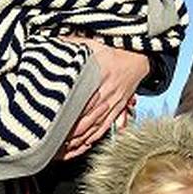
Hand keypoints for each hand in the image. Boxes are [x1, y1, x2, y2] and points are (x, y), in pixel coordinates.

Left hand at [56, 37, 150, 160]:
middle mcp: (108, 94)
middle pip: (88, 119)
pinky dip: (93, 138)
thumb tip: (54, 43)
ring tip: (64, 150)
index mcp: (100, 78)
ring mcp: (113, 104)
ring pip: (95, 126)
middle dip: (71, 134)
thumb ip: (73, 44)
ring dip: (80, 140)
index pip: (83, 101)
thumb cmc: (114, 52)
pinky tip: (83, 146)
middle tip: (54, 143)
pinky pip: (105, 127)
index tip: (55, 124)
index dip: (69, 115)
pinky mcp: (117, 109)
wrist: (138, 58)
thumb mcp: (93, 44)